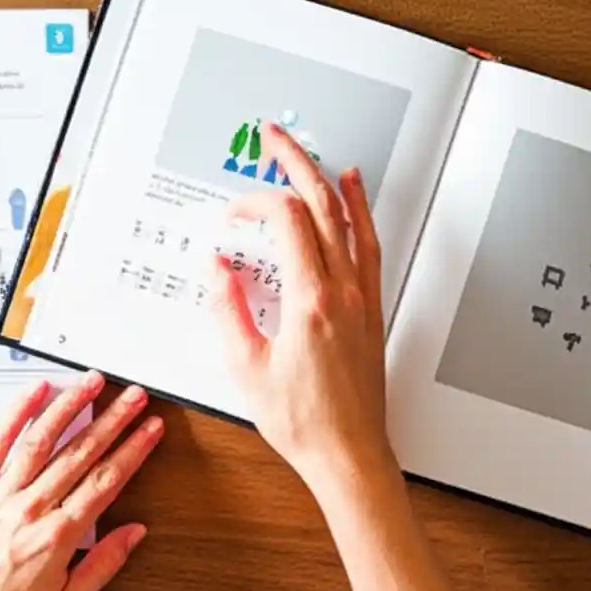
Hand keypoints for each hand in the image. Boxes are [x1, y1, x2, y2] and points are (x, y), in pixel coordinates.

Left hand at [0, 371, 162, 590]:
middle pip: (81, 454)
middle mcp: (28, 511)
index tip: (150, 430)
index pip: (106, 482)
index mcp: (56, 539)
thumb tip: (133, 534)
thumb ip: (102, 565)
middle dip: (113, 420)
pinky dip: (16, 413)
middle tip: (134, 397)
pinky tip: (34, 391)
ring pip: (42, 440)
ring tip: (91, 382)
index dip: (133, 451)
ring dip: (70, 406)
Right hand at [210, 122, 391, 483]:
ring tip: (311, 154)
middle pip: (321, 205)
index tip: (233, 215)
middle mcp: (342, 291)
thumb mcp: (246, 368)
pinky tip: (355, 197)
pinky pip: (369, 246)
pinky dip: (360, 213)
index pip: (286, 222)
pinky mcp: (371, 309)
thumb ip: (229, 310)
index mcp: (310, 301)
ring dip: (328, 180)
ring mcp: (362, 298)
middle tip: (274, 137)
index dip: (254, 205)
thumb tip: (218, 268)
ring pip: (350, 219)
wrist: (348, 453)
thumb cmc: (303, 422)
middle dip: (294, 163)